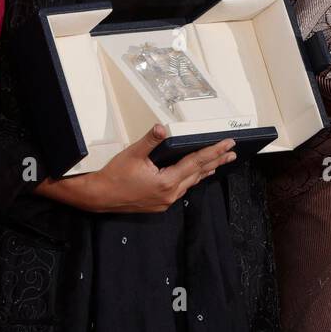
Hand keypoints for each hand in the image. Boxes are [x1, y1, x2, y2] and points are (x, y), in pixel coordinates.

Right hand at [79, 124, 236, 212]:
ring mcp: (165, 201)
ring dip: (206, 171)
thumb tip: (162, 128)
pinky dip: (192, 178)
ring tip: (219, 162)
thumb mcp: (133, 154)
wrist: (98, 196)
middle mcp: (170, 194)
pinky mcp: (159, 203)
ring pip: (191, 182)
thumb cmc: (114, 175)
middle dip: (216, 161)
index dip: (214, 151)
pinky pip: (182, 189)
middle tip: (232, 152)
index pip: (196, 162)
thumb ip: (150, 140)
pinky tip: (195, 174)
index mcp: (166, 181)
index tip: (228, 144)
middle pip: (198, 173)